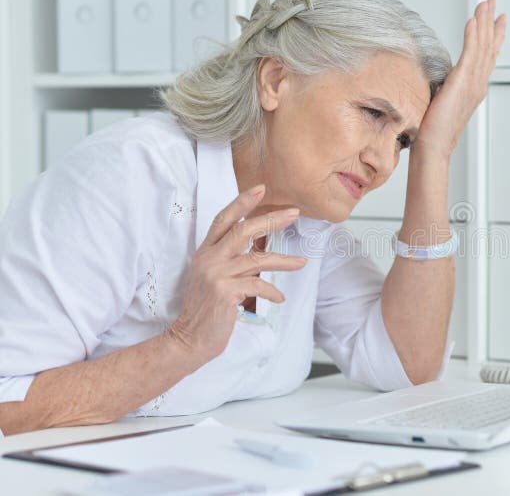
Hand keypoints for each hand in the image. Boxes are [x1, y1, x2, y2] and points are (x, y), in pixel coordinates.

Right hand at [165, 184, 306, 364]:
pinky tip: (279, 299)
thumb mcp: (213, 279)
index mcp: (205, 252)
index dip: (242, 202)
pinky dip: (271, 292)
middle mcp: (209, 259)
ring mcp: (216, 274)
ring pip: (257, 259)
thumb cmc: (206, 311)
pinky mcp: (225, 291)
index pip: (224, 219)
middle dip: (271, 219)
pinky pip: (257, 285)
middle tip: (294, 213)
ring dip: (283, 261)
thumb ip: (231, 263)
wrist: (189, 338)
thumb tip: (260, 254)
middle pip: (244, 230)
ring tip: (302, 263)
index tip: (261, 189)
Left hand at [415, 0, 506, 158]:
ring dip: (484, 22)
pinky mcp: (462, 82)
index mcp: (475, 89)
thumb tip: (441, 81)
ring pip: (482, 46)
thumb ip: (447, 89)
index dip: (493, 36)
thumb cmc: (435, 131)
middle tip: (494, 3)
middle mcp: (478, 84)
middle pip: (489, 47)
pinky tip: (472, 21)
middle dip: (492, 22)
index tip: (497, 20)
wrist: (435, 145)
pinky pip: (470, 52)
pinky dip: (472, 35)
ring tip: (486, 4)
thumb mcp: (443, 104)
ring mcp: (473, 83)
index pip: (487, 57)